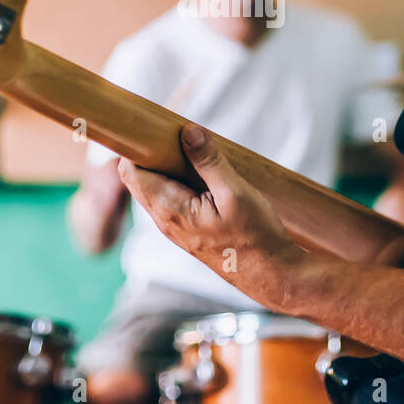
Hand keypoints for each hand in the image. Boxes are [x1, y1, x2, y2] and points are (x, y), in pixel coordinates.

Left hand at [117, 124, 304, 307]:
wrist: (272, 275)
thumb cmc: (256, 238)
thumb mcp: (235, 193)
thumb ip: (209, 162)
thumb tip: (187, 131)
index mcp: (170, 209)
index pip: (131, 171)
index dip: (138, 147)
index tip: (157, 128)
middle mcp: (165, 220)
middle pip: (139, 178)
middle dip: (152, 153)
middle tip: (179, 134)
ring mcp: (175, 227)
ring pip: (155, 188)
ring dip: (167, 166)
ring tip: (194, 152)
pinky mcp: (188, 230)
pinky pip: (171, 198)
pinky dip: (178, 180)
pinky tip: (202, 173)